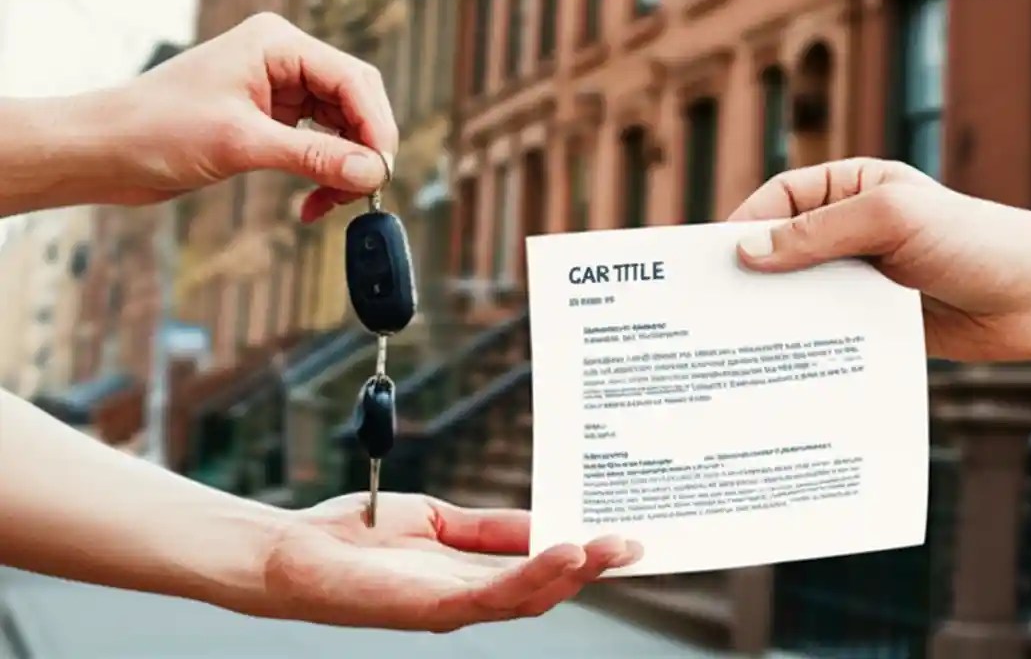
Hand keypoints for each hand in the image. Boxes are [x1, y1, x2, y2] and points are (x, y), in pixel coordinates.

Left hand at [98, 12, 396, 221]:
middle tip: (361, 193)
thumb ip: (314, 156)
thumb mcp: (243, 144)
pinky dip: (323, 174)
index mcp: (278, 44)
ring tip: (329, 203)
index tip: (380, 173)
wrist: (102, 150)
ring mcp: (278, 89)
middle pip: (355, 103)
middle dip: (363, 150)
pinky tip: (313, 202)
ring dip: (343, 168)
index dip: (375, 128)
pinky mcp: (269, 119)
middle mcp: (283, 60)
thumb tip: (372, 173)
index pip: (354, 80)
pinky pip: (318, 144)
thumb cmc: (156, 130)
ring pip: (342, 128)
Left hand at [259, 493, 640, 631]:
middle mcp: (471, 599)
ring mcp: (455, 607)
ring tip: (612, 548)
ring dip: (576, 572)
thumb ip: (490, 526)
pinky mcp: (435, 608)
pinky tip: (564, 551)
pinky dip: (535, 575)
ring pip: (532, 596)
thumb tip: (546, 520)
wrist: (297, 553)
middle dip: (595, 567)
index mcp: (474, 577)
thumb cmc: (359, 538)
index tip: (625, 535)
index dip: (585, 556)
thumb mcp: (439, 519)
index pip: (541, 569)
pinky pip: (497, 594)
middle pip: (548, 587)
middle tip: (638, 545)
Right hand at [729, 158, 1030, 361]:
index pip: (778, 201)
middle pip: (781, 249)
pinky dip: (805, 342)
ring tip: (739, 340)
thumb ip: (819, 233)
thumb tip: (748, 251)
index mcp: (850, 188)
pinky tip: (783, 361)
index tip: (710, 262)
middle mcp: (850, 230)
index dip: (742, 227)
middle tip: (711, 307)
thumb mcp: (892, 220)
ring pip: (800, 293)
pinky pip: (827, 329)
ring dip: (775, 314)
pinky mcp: (873, 320)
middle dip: (750, 275)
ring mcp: (860, 277)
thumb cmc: (975, 240)